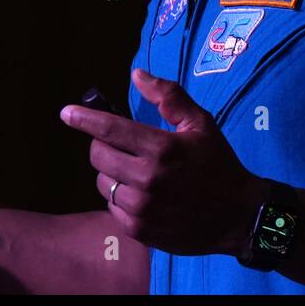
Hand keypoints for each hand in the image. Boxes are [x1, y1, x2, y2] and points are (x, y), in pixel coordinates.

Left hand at [59, 69, 267, 256]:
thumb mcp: (200, 123)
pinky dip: (119, 196)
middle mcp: (147, 179)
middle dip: (102, 145)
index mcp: (161, 148)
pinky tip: (141, 193)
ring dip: (111, 172)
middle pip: (98, 156)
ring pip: (103, 182)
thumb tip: (136, 74)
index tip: (67, 113)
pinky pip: (112, 206)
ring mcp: (141, 208)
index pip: (109, 129)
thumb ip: (168, 96)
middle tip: (119, 144)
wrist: (237, 214)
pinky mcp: (140, 230)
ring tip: (135, 170)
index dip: (84, 118)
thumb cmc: (218, 164)